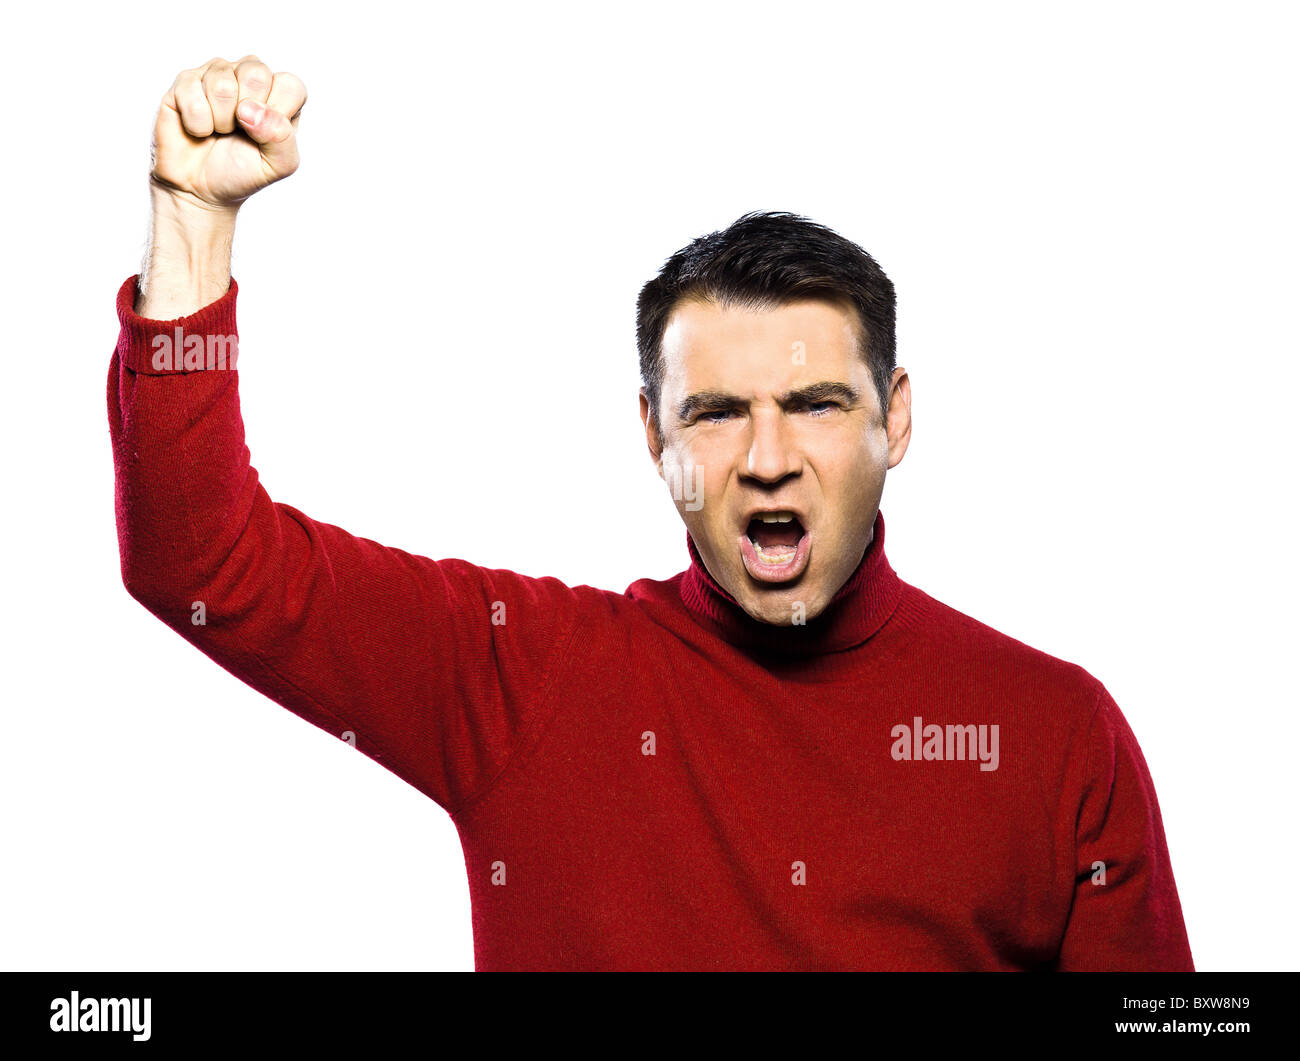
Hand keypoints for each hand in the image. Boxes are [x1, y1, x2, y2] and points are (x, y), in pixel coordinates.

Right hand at [150, 55, 306, 207]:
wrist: (199, 189)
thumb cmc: (241, 172)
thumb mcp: (277, 166)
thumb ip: (282, 137)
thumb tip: (251, 109)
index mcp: (280, 94)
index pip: (290, 84)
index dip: (276, 114)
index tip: (264, 136)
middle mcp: (249, 76)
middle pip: (256, 73)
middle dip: (246, 116)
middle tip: (239, 132)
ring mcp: (216, 74)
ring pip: (222, 84)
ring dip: (220, 121)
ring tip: (219, 131)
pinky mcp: (186, 81)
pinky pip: (192, 93)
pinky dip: (197, 123)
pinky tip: (198, 128)